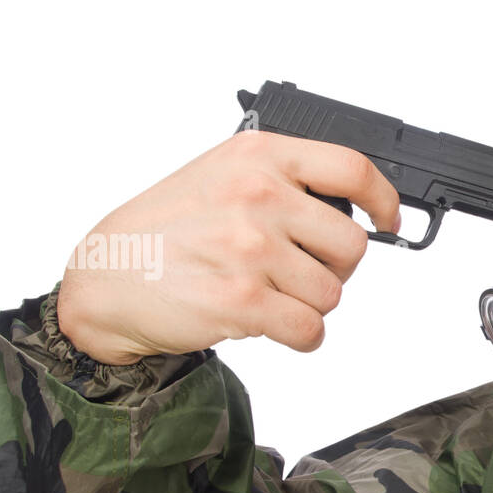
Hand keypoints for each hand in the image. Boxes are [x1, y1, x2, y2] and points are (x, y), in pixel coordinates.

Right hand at [56, 129, 400, 364]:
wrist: (105, 276)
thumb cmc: (165, 229)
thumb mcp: (220, 175)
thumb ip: (283, 181)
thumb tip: (355, 212)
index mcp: (258, 156)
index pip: (352, 168)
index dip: (383, 200)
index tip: (387, 220)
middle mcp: (258, 195)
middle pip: (351, 246)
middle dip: (334, 269)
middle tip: (298, 273)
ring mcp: (251, 248)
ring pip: (331, 294)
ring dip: (308, 305)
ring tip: (266, 294)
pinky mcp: (243, 301)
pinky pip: (310, 329)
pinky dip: (300, 336)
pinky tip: (268, 323)